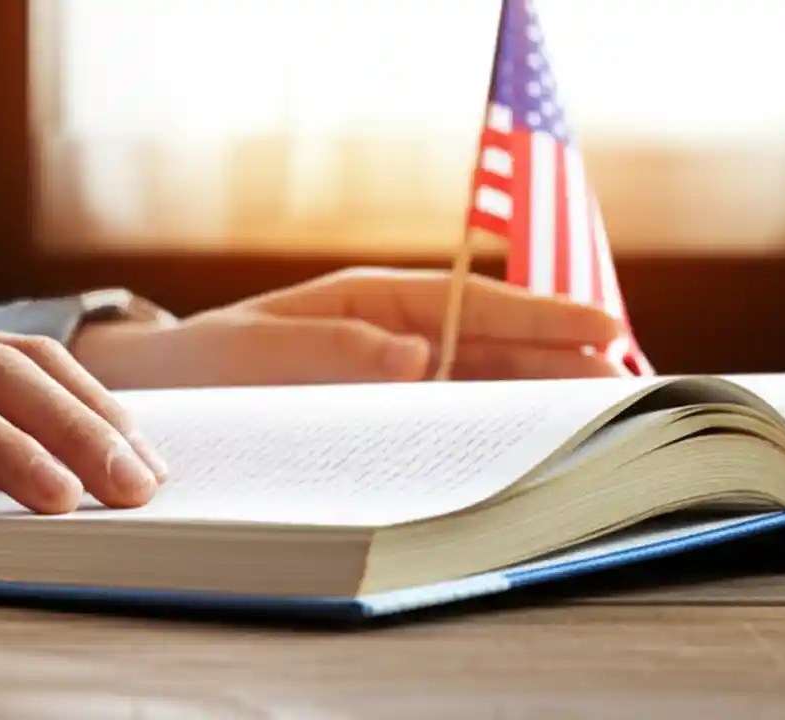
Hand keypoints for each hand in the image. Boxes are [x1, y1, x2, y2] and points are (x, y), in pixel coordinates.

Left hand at [72, 267, 625, 387]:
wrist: (159, 396)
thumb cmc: (205, 365)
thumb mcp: (255, 353)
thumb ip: (332, 352)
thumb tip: (419, 358)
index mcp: (370, 303)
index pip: (474, 304)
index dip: (542, 317)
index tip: (604, 330)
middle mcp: (391, 338)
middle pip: (493, 346)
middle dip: (558, 362)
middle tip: (625, 388)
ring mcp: (388, 379)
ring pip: (479, 384)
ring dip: (533, 398)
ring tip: (595, 420)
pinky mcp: (375, 418)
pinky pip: (443, 420)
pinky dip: (486, 429)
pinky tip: (522, 448)